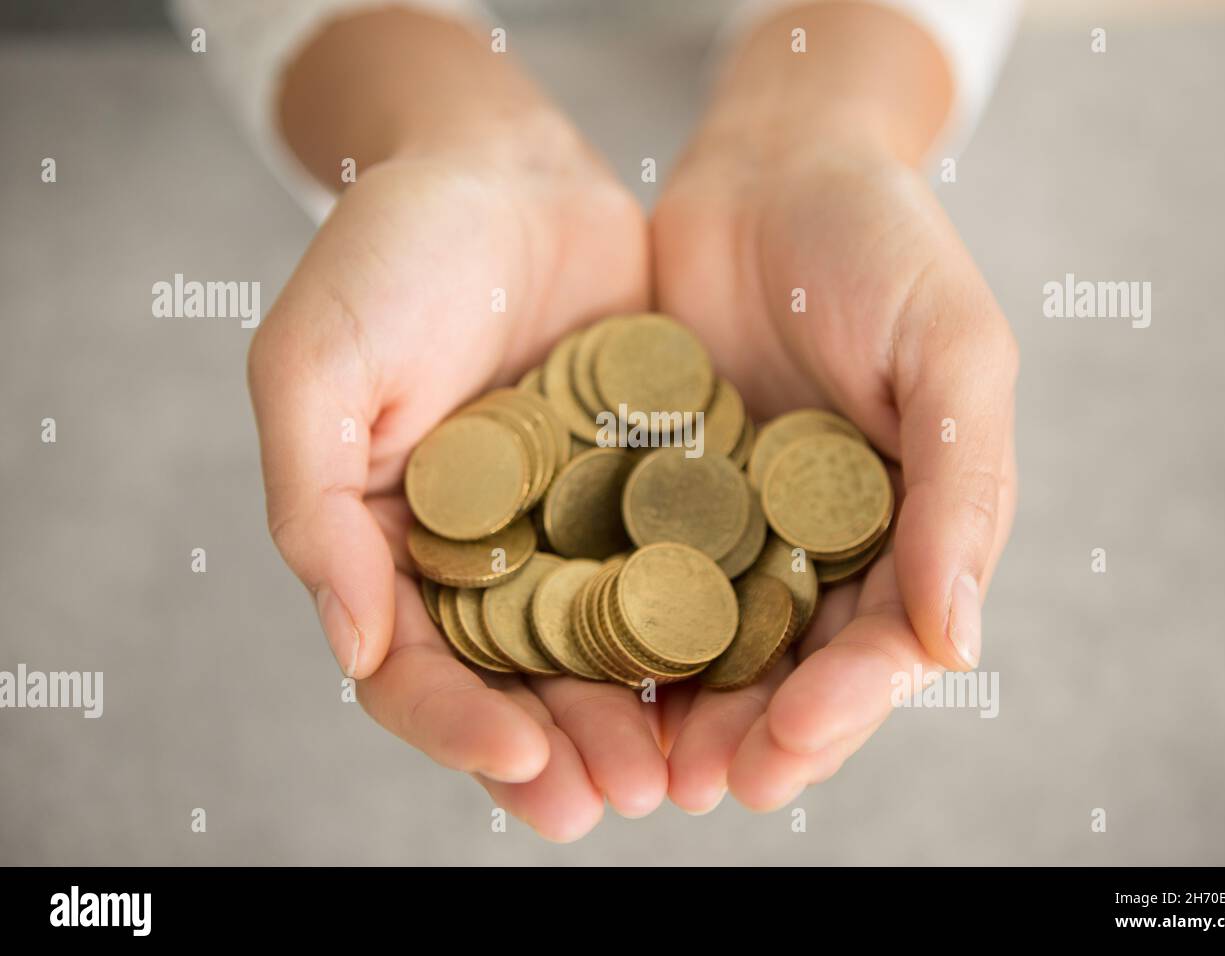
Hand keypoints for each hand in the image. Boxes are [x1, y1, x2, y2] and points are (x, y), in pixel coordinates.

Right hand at [250, 10, 663, 839]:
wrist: (505, 165)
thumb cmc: (391, 253)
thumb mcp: (316, 364)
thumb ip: (313, 504)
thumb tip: (353, 648)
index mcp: (389, 545)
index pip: (409, 667)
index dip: (457, 724)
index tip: (521, 759)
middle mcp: (481, 554)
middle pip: (515, 681)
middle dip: (563, 746)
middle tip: (620, 796)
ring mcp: (567, 526)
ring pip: (602, 646)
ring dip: (637, 712)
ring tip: (684, 769)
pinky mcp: (643, 489)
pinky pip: (673, 569)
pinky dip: (698, 624)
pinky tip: (741, 668)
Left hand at [650, 5, 1018, 812]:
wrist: (773, 166)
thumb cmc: (885, 246)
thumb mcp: (952, 352)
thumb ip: (964, 491)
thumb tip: (956, 647)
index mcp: (905, 525)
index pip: (882, 642)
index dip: (842, 705)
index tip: (789, 747)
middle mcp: (819, 540)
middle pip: (792, 665)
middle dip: (753, 733)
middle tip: (703, 785)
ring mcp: (733, 520)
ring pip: (710, 639)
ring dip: (681, 708)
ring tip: (643, 764)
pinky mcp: (656, 488)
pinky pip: (636, 568)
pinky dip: (616, 623)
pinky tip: (582, 668)